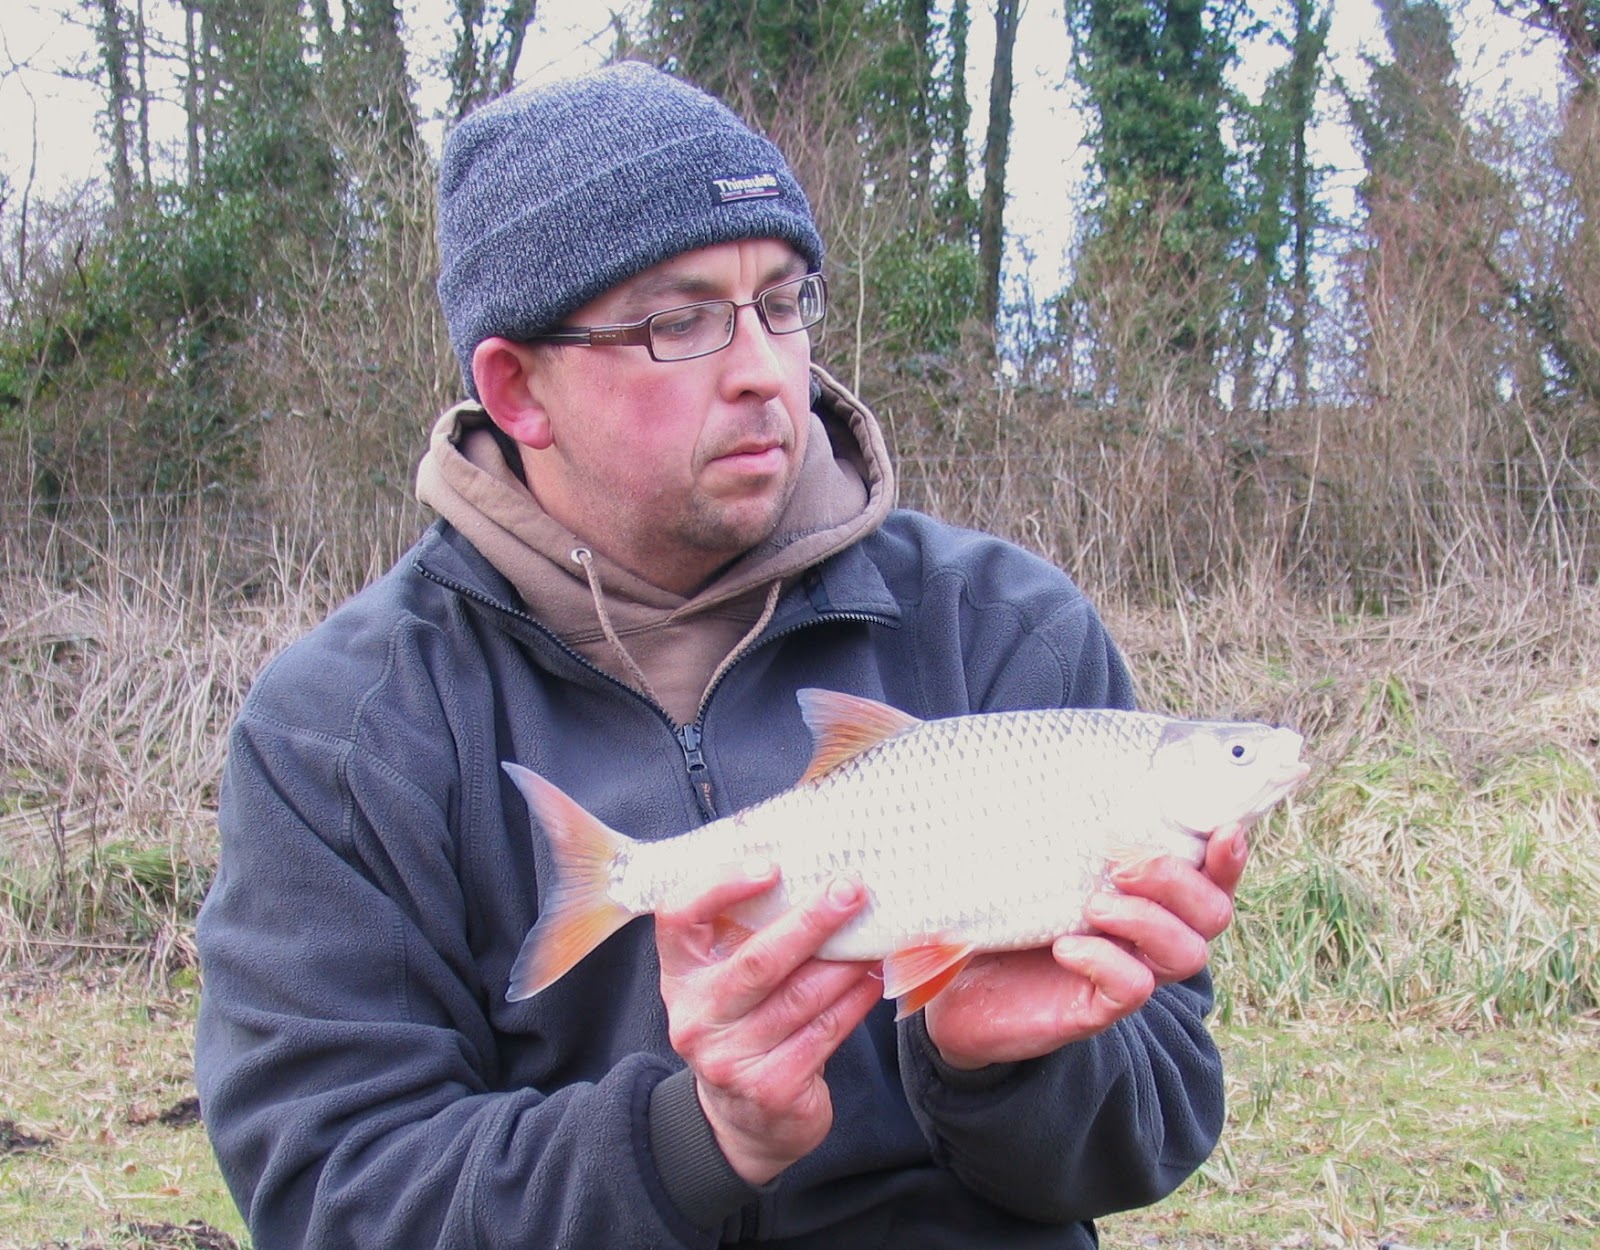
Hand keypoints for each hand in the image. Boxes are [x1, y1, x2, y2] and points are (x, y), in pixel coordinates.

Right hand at [654, 866, 882, 1184]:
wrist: (746, 1122)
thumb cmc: (746, 1026)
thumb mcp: (727, 981)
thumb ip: (748, 935)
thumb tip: (814, 875)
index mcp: (680, 976)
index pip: (678, 917)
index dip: (719, 886)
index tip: (771, 867)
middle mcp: (696, 1017)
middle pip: (756, 960)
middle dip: (811, 921)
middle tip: (850, 890)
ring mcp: (730, 1058)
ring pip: (799, 996)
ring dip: (845, 961)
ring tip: (875, 934)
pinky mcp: (772, 1088)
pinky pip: (824, 1031)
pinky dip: (855, 1000)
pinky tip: (873, 979)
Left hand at [923, 823, 1250, 1070]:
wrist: (956, 982)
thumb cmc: (1004, 903)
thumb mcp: (1036, 853)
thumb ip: (1066, 818)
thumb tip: (1070, 751)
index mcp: (1149, 890)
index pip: (1213, 874)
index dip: (1231, 856)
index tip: (1224, 830)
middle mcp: (1151, 932)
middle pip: (1213, 914)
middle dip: (1177, 882)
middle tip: (1121, 866)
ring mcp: (1129, 969)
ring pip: (1187, 954)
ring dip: (1146, 921)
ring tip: (1092, 906)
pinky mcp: (1098, 1007)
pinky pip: (1134, 989)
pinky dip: (1107, 961)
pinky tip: (1066, 947)